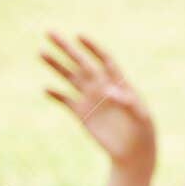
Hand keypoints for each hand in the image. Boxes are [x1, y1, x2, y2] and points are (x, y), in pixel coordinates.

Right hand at [41, 32, 154, 166]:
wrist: (133, 153)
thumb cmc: (143, 133)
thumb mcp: (140, 118)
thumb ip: (127, 102)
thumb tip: (107, 90)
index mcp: (119, 84)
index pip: (105, 60)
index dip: (93, 48)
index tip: (79, 36)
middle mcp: (102, 87)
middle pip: (81, 63)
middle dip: (66, 48)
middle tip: (49, 33)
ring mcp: (90, 99)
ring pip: (70, 77)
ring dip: (56, 65)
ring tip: (41, 52)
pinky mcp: (81, 113)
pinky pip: (65, 100)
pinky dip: (55, 94)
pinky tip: (47, 89)